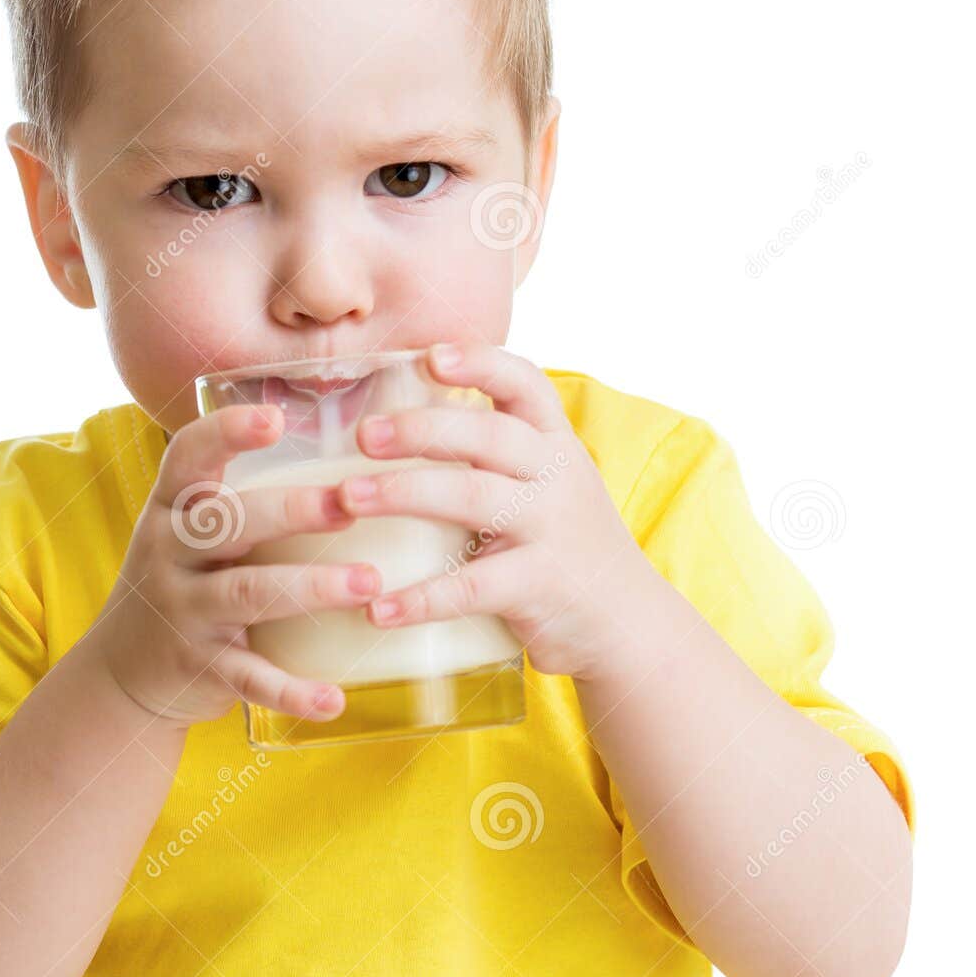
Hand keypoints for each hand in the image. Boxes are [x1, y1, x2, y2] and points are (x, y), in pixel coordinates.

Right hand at [93, 401, 380, 727]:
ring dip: (311, 586)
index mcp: (172, 508)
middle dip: (293, 510)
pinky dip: (291, 692)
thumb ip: (243, 494)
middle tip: (352, 503)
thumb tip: (341, 442)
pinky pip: (249, 679)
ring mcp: (183, 610)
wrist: (121, 673)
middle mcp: (169, 552)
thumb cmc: (185, 580)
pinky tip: (334, 699)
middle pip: (228, 521)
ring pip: (246, 592)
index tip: (274, 417)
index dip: (227, 432)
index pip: (187, 456)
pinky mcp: (198, 666)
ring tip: (370, 584)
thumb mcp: (191, 531)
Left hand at [335, 342, 651, 682]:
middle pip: (488, 434)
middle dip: (420, 428)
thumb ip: (497, 447)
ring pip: (473, 497)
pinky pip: (472, 587)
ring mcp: (550, 529)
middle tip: (363, 435)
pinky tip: (378, 608)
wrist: (628, 621)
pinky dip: (421, 598)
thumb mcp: (547, 479)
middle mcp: (556, 476)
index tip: (430, 355)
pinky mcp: (539, 586)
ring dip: (403, 495)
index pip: (525, 383)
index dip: (480, 363)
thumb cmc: (564, 541)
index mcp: (553, 442)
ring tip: (348, 498)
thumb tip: (400, 415)